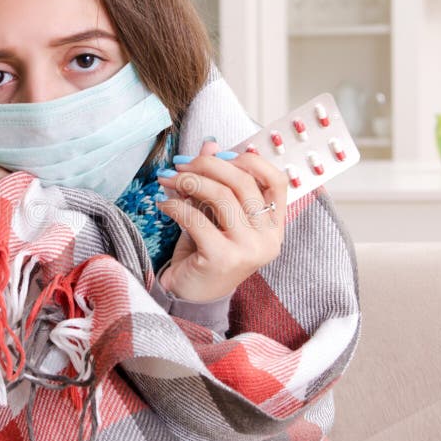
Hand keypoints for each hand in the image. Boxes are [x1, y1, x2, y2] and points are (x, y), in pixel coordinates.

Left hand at [155, 137, 287, 301]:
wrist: (192, 296)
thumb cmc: (207, 251)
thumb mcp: (215, 213)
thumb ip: (217, 181)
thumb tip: (210, 144)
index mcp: (274, 225)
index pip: (276, 180)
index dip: (247, 160)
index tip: (216, 156)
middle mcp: (268, 238)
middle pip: (243, 182)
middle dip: (207, 166)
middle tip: (180, 165)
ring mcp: (248, 250)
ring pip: (221, 197)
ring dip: (188, 182)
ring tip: (169, 181)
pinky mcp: (223, 258)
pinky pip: (197, 218)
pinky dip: (175, 206)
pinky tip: (163, 204)